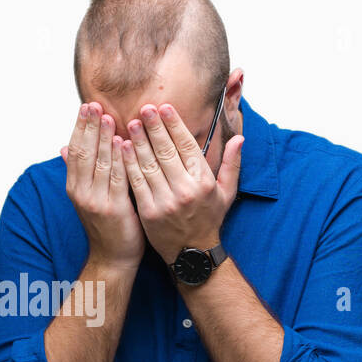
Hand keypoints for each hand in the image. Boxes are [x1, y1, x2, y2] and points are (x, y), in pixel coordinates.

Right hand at [61, 103, 144, 268]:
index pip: (76, 150)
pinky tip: (122, 143)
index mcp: (75, 186)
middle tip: (94, 104)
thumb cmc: (107, 226)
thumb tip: (63, 147)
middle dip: (89, 127)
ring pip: (99, 163)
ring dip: (103, 139)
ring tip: (108, 117)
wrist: (113, 258)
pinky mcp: (113, 209)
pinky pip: (117, 179)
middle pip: (84, 153)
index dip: (80, 128)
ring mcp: (96, 201)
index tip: (86, 107)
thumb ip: (79, 172)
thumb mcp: (88, 197)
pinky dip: (119, 160)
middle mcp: (81, 192)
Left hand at [119, 103, 243, 265]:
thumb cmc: (209, 220)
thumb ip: (232, 164)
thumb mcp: (227, 193)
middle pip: (166, 151)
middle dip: (154, 127)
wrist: (193, 254)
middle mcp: (186, 190)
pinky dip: (128, 162)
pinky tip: (122, 147)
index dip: (174, 125)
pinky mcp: (149, 211)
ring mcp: (166, 201)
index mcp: (204, 182)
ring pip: (148, 163)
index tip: (164, 108)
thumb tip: (240, 138)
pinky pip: (136, 181)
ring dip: (138, 141)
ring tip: (131, 123)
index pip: (187, 146)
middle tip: (144, 108)